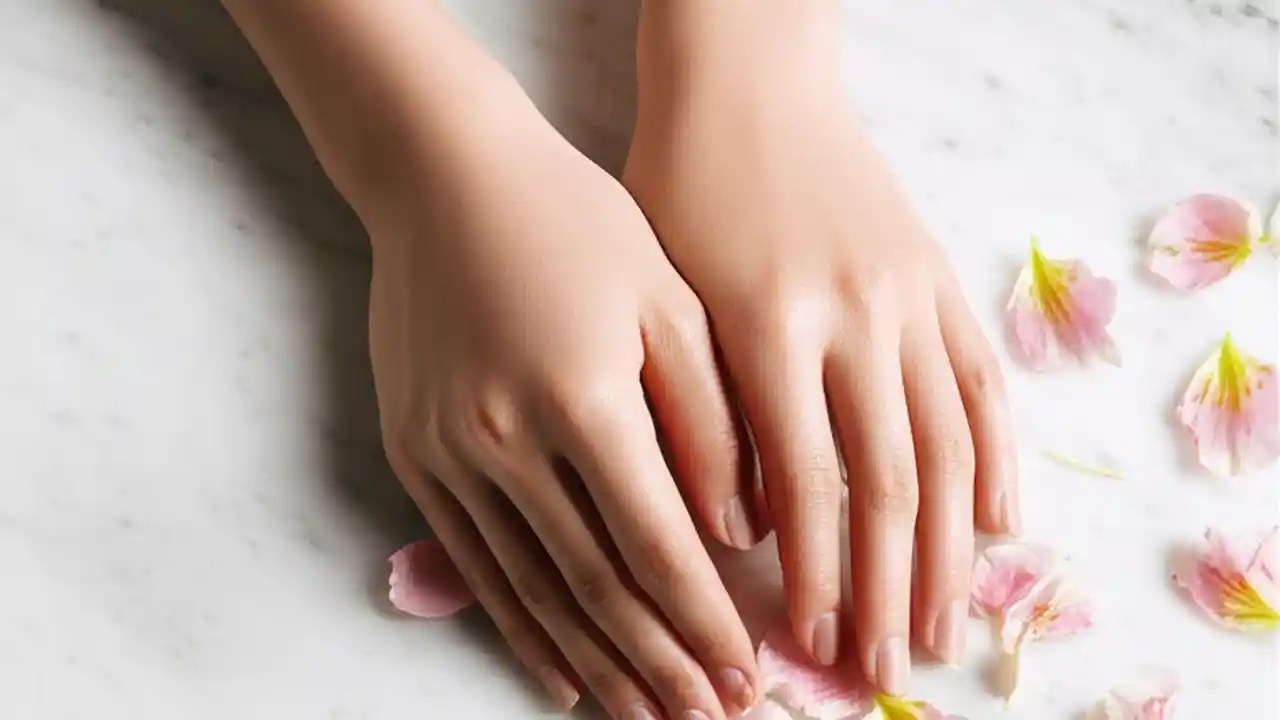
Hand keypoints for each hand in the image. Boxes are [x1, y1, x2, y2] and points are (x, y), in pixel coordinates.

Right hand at [367, 84, 758, 719]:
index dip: (706, 619)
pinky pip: (476, 565)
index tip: (749, 675)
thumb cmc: (575, 224)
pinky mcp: (417, 456)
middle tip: (707, 717)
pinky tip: (558, 675)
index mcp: (583, 395)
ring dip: (596, 663)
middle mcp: (507, 438)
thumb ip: (709, 419)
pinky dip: (520, 627)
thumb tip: (738, 533)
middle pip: (596, 585)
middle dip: (659, 661)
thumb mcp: (666, 299)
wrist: (446, 177)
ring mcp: (450, 452)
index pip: (658, 542)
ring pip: (534, 590)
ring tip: (644, 718)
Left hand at [625, 4, 1019, 693]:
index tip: (808, 645)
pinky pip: (983, 385)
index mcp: (771, 325)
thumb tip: (752, 532)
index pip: (808, 486)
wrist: (748, 89)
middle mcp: (856, 318)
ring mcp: (910, 299)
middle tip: (884, 669)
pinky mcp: (941, 282)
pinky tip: (999, 527)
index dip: (813, 577)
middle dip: (884, 589)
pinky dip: (998, 461)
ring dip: (946, 552)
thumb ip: (713, 413)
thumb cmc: (683, 192)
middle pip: (888, 485)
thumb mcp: (671, 298)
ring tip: (941, 627)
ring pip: (948, 448)